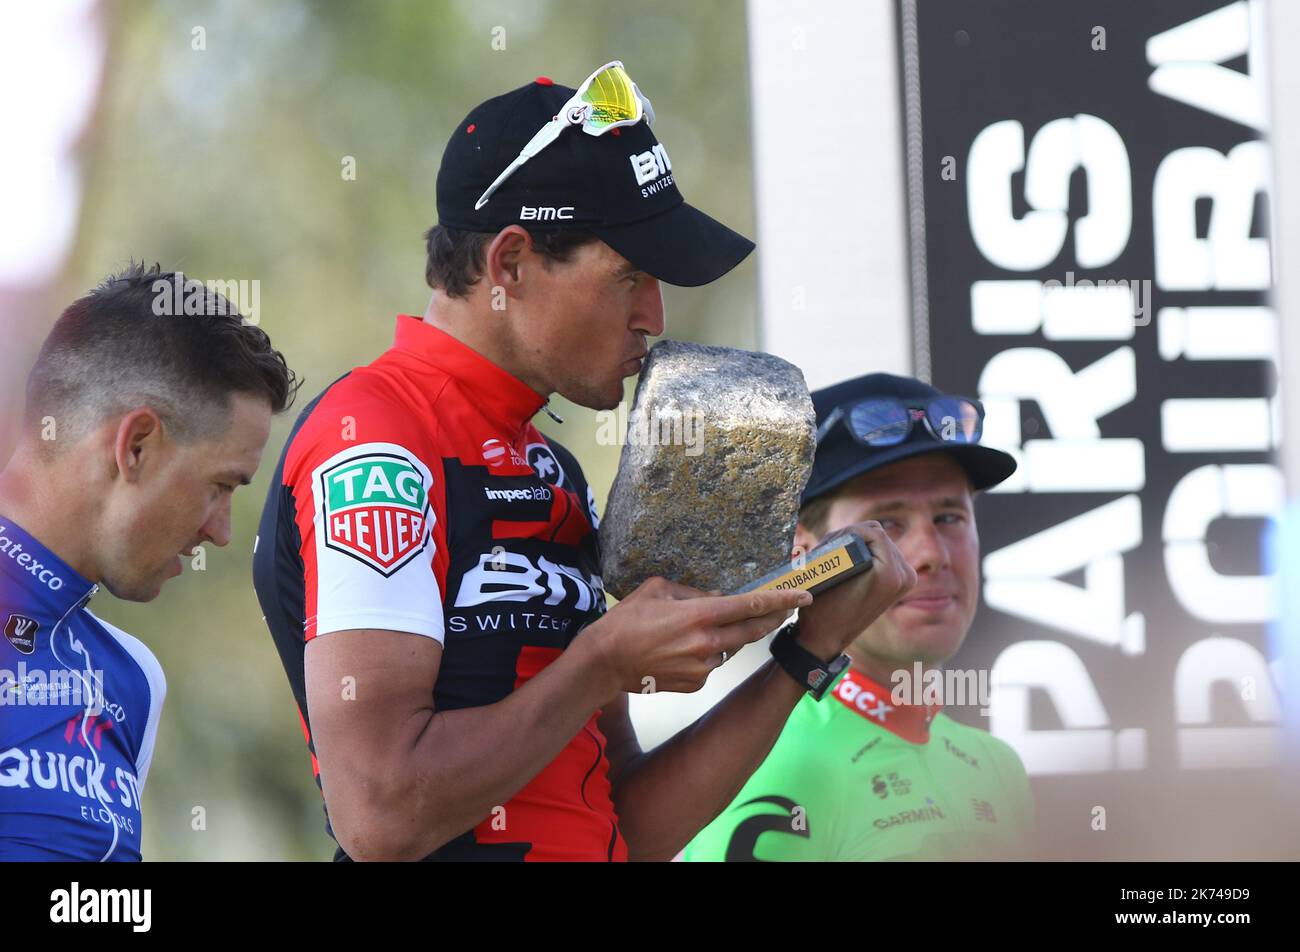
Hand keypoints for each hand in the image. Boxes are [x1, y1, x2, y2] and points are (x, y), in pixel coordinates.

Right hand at [578, 577, 812, 696]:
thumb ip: (692, 592)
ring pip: (731, 648)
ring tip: (708, 627)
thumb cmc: (626, 620)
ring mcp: (703, 668)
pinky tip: (684, 649)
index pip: (751, 606)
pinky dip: (708, 654)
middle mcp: (708, 643)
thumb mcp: (657, 590)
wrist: (604, 663)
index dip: (781, 600)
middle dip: (774, 619)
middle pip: (753, 630)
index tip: (804, 595)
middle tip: (787, 609)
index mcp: (700, 615)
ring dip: (731, 637)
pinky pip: (712, 665)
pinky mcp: (695, 684)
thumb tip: (716, 598)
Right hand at [794, 521, 915, 659]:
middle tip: (829, 547)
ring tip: (836, 553)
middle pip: (878, 534)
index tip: (828, 543)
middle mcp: (904, 575)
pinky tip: (848, 560)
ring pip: (881, 541)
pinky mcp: (902, 582)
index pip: (872, 531)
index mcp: (891, 573)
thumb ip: (847, 545)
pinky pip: (884, 553)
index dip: (847, 532)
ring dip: (858, 543)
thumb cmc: (823, 605)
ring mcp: (906, 579)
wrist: (827, 636)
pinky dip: (866, 552)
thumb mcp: (831, 570)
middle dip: (851, 536)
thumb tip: (853, 531)